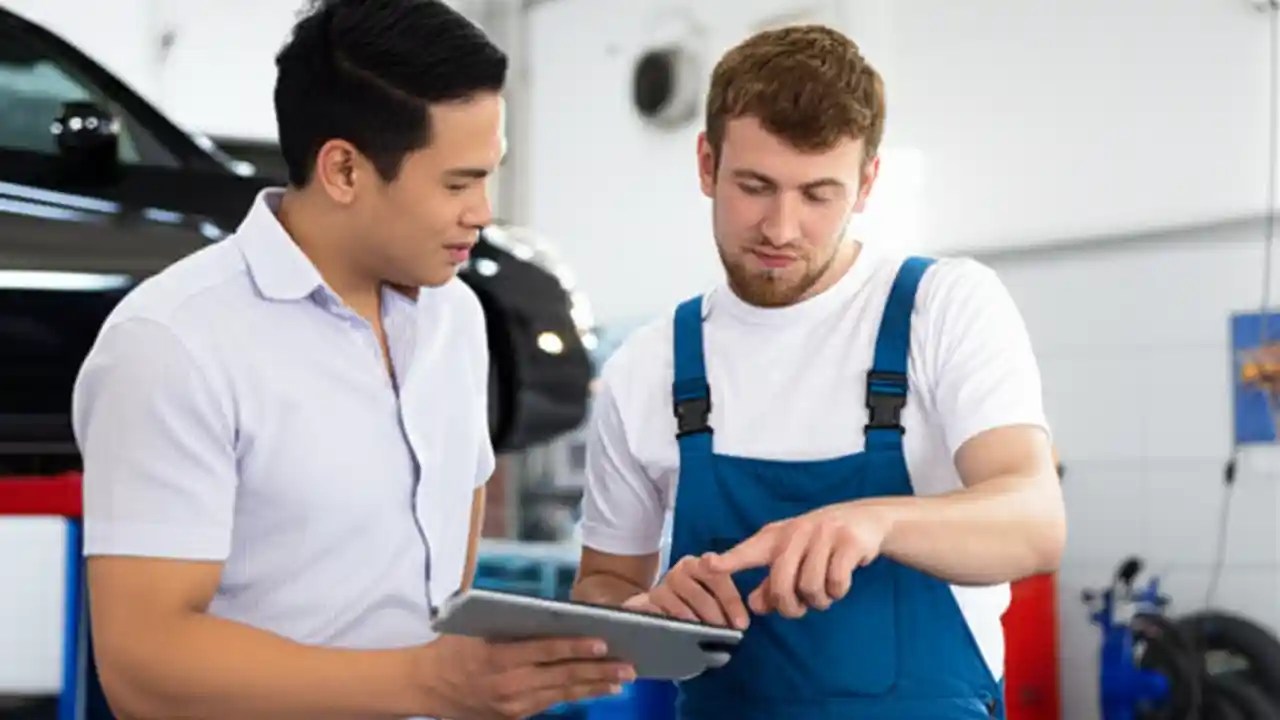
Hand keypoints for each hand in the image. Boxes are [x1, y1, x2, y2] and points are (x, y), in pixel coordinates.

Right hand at [422, 633, 635, 719]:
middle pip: (562, 676)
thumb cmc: (453, 646)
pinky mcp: (515, 717)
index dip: (575, 647)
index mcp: (498, 655)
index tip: (603, 643)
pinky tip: (599, 689)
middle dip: (599, 671)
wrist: (426, 686)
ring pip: (563, 693)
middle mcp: (508, 683)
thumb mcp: (476, 627)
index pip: (545, 650)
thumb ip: (513, 622)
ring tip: (623, 679)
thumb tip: (554, 612)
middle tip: (629, 665)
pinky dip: (578, 695)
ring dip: (595, 686)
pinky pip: (552, 703)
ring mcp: (513, 704)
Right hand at [621, 553, 749, 629]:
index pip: (717, 576)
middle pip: (697, 593)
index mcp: (698, 565)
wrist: (657, 607)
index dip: (731, 601)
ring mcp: (660, 588)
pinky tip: (678, 638)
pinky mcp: (643, 604)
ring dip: (693, 623)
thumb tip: (751, 615)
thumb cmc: (695, 602)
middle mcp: (678, 572)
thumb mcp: (714, 596)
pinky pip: (655, 614)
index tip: (742, 624)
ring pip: (677, 606)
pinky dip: (668, 626)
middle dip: (714, 616)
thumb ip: (729, 602)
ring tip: (703, 638)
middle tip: (724, 635)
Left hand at [706, 502, 892, 618]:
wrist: (866, 520)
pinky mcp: (848, 542)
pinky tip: (840, 583)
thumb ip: (771, 583)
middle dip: (789, 607)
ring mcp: (823, 535)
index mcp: (776, 537)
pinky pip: (836, 582)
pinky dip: (838, 591)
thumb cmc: (821, 542)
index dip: (728, 560)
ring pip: (810, 587)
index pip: (748, 550)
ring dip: (819, 601)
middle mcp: (796, 532)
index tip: (706, 565)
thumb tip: (755, 606)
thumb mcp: (792, 557)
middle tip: (800, 608)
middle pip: (781, 584)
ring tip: (825, 592)